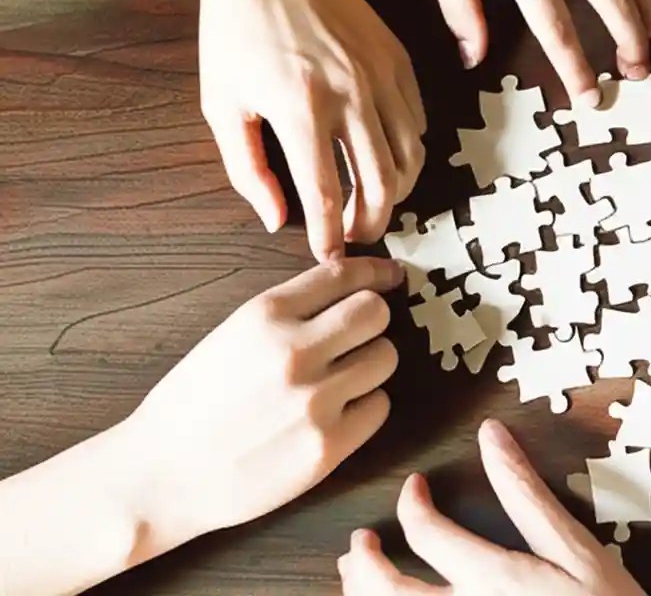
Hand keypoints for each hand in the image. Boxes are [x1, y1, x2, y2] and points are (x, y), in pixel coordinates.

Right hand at [122, 258, 403, 539]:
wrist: (162, 474)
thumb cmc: (192, 405)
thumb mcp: (232, 335)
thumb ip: (288, 312)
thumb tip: (348, 291)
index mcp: (264, 314)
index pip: (343, 275)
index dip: (376, 273)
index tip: (392, 276)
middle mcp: (294, 351)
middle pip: (376, 313)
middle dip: (372, 322)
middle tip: (358, 338)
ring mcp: (314, 400)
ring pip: (385, 359)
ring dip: (370, 366)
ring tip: (341, 380)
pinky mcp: (328, 445)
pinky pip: (379, 407)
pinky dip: (365, 408)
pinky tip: (335, 414)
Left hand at [186, 0, 426, 261]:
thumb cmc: (236, 32)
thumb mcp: (222, 105)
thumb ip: (248, 169)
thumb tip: (277, 218)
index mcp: (300, 108)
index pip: (324, 193)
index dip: (330, 235)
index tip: (329, 254)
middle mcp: (349, 94)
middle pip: (380, 184)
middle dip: (372, 222)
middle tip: (356, 234)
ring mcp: (380, 76)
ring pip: (410, 157)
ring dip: (396, 191)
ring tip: (373, 200)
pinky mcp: (398, 60)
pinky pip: (417, 121)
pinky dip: (408, 150)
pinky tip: (385, 156)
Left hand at [337, 420, 642, 594]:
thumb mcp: (576, 549)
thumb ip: (527, 494)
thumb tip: (492, 436)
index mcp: (492, 580)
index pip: (426, 534)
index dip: (412, 503)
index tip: (415, 488)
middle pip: (386, 592)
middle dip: (364, 565)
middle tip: (362, 543)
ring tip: (363, 578)